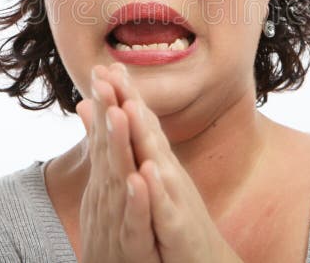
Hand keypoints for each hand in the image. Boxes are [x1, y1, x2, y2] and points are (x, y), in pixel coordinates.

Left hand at [85, 63, 242, 262]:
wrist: (206, 262)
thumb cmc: (176, 221)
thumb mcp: (150, 184)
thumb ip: (133, 152)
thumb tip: (114, 122)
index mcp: (158, 164)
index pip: (138, 124)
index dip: (122, 95)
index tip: (104, 66)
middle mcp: (168, 174)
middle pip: (146, 132)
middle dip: (129, 101)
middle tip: (112, 72)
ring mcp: (175, 199)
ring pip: (156, 162)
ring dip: (143, 135)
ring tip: (126, 107)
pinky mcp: (178, 228)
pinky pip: (164, 208)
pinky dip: (154, 189)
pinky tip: (145, 171)